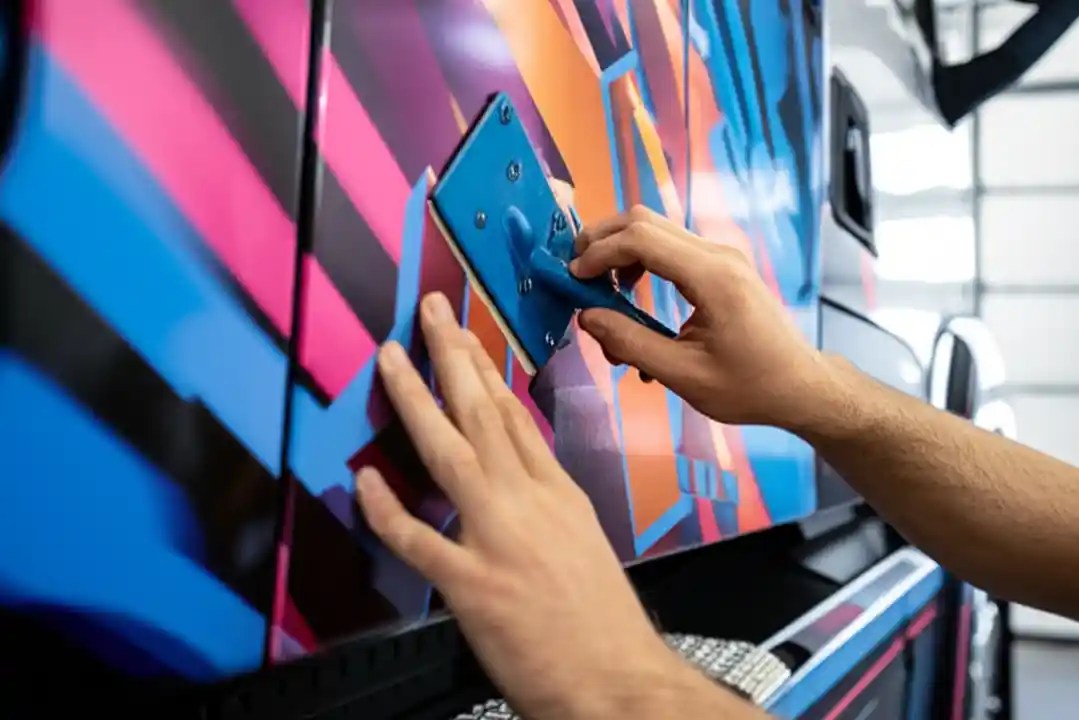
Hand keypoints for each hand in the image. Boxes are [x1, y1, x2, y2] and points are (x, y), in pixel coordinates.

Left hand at [354, 293, 715, 718]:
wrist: (622, 681)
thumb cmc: (604, 625)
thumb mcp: (584, 545)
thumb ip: (546, 508)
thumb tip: (519, 486)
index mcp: (559, 494)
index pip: (516, 415)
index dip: (485, 369)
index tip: (465, 336)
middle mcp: (530, 503)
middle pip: (485, 412)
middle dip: (452, 354)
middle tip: (429, 311)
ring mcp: (499, 538)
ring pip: (451, 450)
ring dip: (417, 399)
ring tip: (391, 357)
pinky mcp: (472, 584)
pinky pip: (417, 537)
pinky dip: (387, 507)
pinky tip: (364, 479)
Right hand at [570, 205, 832, 431]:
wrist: (800, 386)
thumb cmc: (749, 387)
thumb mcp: (685, 375)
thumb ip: (631, 343)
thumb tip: (587, 317)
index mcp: (712, 277)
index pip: (641, 239)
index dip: (599, 252)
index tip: (572, 279)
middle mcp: (718, 254)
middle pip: (645, 221)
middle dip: (603, 240)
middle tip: (576, 274)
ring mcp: (722, 256)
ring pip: (657, 229)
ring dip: (621, 251)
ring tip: (602, 290)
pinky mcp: (723, 266)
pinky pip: (673, 248)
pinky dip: (642, 261)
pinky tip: (631, 294)